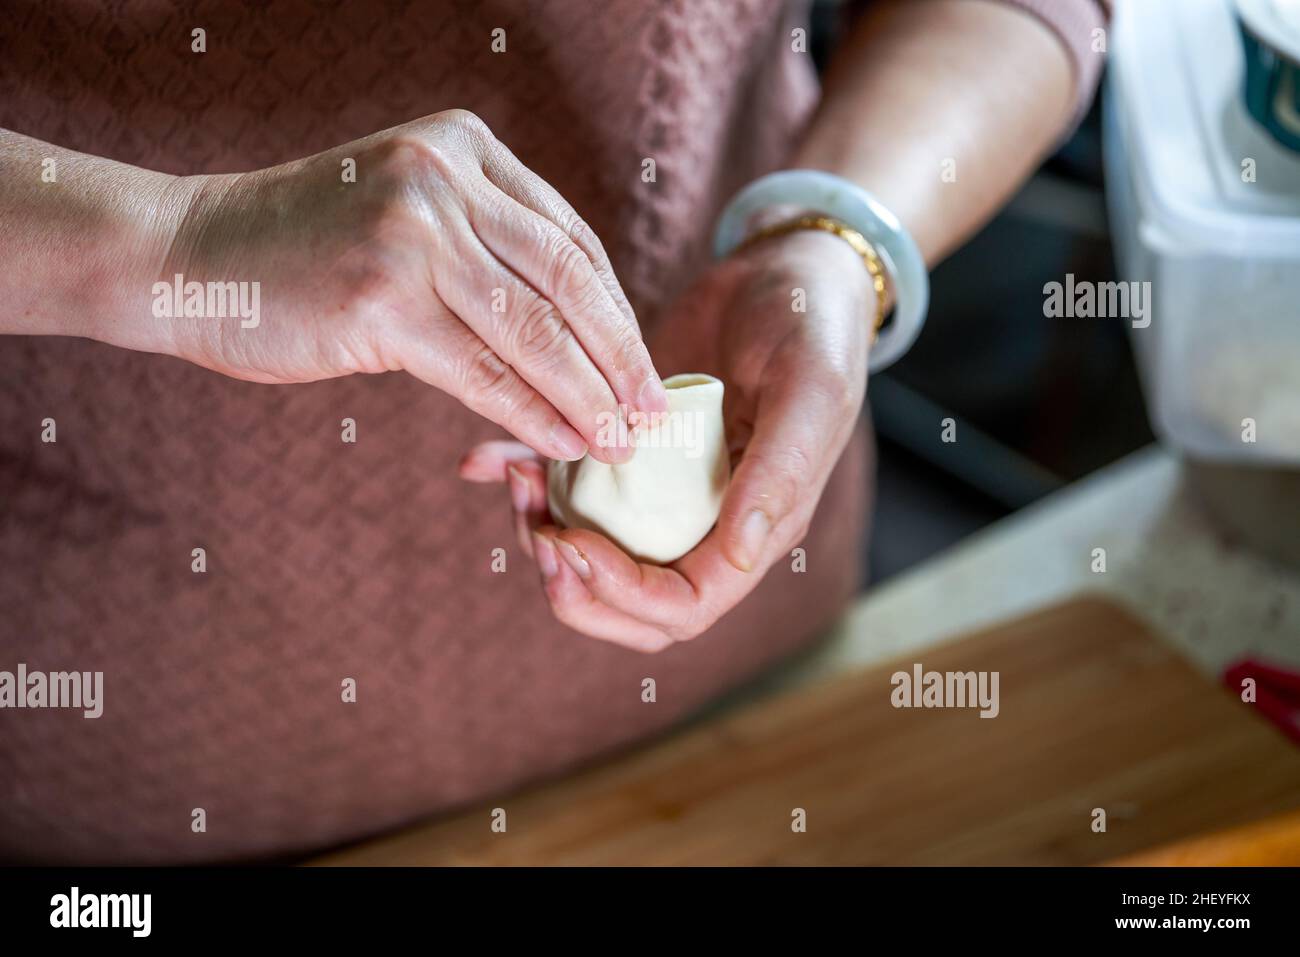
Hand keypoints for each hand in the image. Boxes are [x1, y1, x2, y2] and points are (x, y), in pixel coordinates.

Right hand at [159, 110, 665, 462]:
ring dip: (589, 397)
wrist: (189, 256)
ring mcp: (415, 233)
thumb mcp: (405, 214)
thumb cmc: (301, 249)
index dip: (616, 312)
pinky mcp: (383, 298)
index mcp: (463, 148)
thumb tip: (571, 329)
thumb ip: (481, 244)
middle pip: (568, 281)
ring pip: (535, 331)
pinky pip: (484, 371)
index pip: (570, 239)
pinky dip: (533, 414)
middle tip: (657, 412)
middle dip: (622, 357)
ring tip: (622, 443)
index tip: (642, 366)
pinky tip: (565, 446)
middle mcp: (447, 177)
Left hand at [461, 228, 874, 650]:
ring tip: (515, 480)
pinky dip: (527, 480)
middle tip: (534, 536)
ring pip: (592, 555)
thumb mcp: (809, 393)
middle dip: (574, 587)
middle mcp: (704, 525)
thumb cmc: (810, 330)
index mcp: (754, 530)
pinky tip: (486, 460)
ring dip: (543, 535)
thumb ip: (780, 473)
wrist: (784, 272)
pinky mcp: (628, 452)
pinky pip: (572, 488)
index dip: (623, 594)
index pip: (684, 606)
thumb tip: (739, 554)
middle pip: (631, 605)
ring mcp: (663, 494)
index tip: (574, 544)